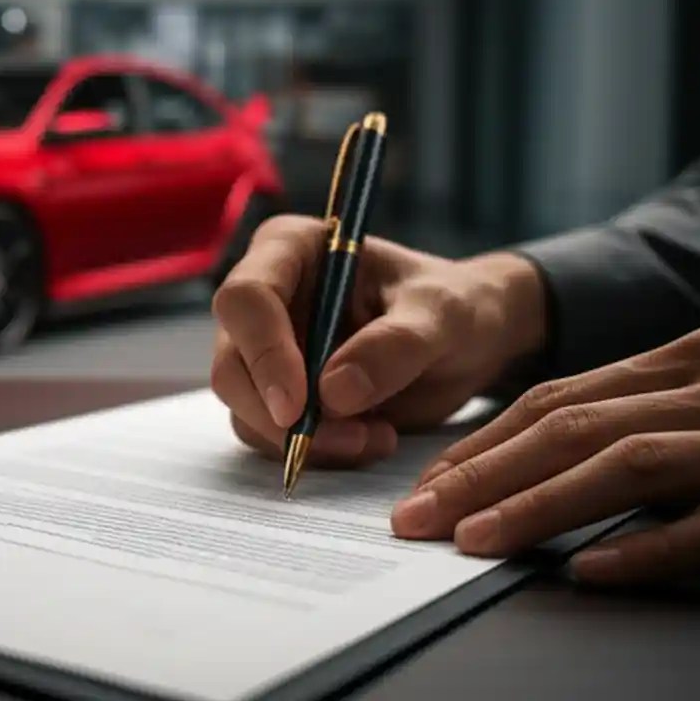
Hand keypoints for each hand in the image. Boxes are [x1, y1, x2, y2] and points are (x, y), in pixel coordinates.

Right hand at [210, 214, 547, 461]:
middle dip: (281, 414)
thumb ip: (394, 346)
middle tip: (352, 439)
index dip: (264, 353)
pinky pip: (272, 436)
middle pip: (232, 364)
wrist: (468, 342)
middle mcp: (265, 298)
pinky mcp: (278, 395)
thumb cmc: (454, 306)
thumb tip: (333, 392)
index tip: (299, 407)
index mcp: (290, 249)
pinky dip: (317, 451)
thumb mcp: (442, 316)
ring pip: (246, 408)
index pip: (246, 298)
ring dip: (306, 439)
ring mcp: (266, 351)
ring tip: (379, 437)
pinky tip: (371, 439)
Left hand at [393, 325, 699, 585]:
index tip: (426, 485)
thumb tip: (540, 464)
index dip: (483, 444)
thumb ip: (642, 416)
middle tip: (418, 519)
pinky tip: (591, 570)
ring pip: (631, 467)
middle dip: (484, 475)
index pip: (558, 399)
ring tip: (474, 543)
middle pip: (574, 428)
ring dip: (540, 507)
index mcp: (690, 359)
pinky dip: (652, 548)